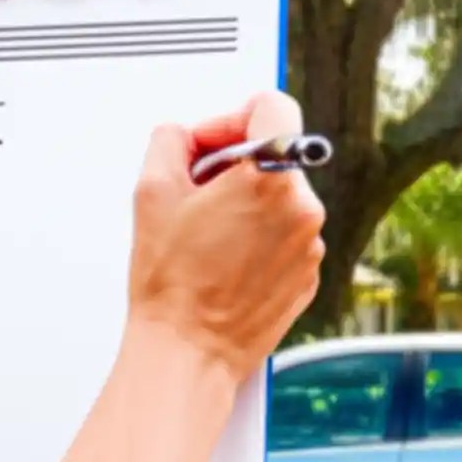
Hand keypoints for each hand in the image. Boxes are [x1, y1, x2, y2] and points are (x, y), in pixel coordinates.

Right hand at [127, 91, 325, 382]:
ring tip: (207, 236)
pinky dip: (258, 237)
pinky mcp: (309, 274)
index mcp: (271, 179)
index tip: (210, 147)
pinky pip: (286, 235)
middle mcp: (303, 209)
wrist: (188, 353)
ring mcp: (310, 245)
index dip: (232, 119)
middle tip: (195, 196)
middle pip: (273, 156)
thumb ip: (172, 142)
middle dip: (233, 168)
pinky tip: (224, 261)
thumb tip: (185, 137)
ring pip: (280, 198)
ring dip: (246, 204)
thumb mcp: (151, 193)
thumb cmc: (172, 286)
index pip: (272, 107)